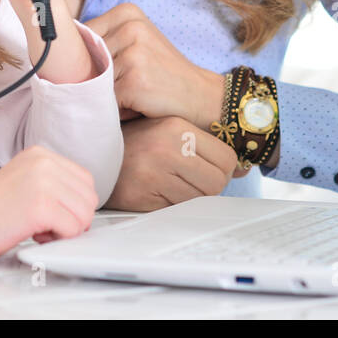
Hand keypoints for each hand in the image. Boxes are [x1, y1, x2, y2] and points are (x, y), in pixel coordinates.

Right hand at [0, 145, 97, 261]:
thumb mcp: (22, 182)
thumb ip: (51, 182)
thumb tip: (85, 203)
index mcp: (40, 154)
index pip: (85, 181)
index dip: (71, 205)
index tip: (47, 214)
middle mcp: (44, 162)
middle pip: (89, 198)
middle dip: (71, 219)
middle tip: (40, 224)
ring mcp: (43, 181)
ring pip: (85, 215)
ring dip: (64, 230)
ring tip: (34, 227)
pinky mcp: (41, 205)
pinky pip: (74, 230)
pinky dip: (56, 240)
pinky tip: (31, 234)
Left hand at [85, 3, 223, 129]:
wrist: (197, 93)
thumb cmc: (161, 70)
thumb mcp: (137, 40)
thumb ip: (105, 38)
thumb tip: (58, 50)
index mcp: (128, 12)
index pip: (82, 33)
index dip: (81, 56)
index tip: (94, 67)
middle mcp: (130, 28)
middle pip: (85, 57)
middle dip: (93, 75)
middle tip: (117, 84)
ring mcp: (133, 53)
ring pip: (93, 78)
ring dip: (103, 92)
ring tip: (129, 93)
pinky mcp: (134, 81)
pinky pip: (104, 97)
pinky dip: (114, 107)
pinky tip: (134, 104)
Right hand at [105, 116, 238, 210]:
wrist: (92, 153)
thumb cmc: (134, 142)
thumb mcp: (168, 131)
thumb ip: (203, 145)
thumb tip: (245, 168)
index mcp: (177, 127)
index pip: (226, 158)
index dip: (222, 170)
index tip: (209, 171)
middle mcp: (168, 147)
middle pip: (217, 182)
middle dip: (208, 187)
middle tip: (190, 182)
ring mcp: (155, 172)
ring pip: (199, 199)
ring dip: (188, 198)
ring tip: (169, 184)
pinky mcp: (142, 195)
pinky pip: (175, 210)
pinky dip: (170, 206)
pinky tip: (155, 192)